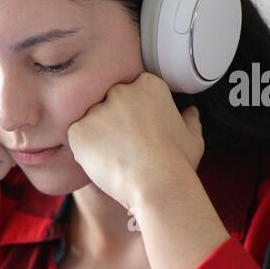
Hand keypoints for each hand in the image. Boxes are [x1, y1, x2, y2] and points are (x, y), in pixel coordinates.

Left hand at [65, 71, 203, 211]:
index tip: (140, 131)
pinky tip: (103, 162)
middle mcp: (120, 90)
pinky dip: (85, 150)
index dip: (135, 114)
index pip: (133, 92)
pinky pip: (77, 137)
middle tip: (125, 146)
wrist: (155, 183)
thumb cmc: (177, 162)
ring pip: (91, 120)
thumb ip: (189, 120)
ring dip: (98, 136)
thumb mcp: (192, 137)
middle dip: (114, 122)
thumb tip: (190, 112)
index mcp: (148, 85)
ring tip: (115, 158)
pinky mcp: (78, 129)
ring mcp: (97, 109)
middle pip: (109, 103)